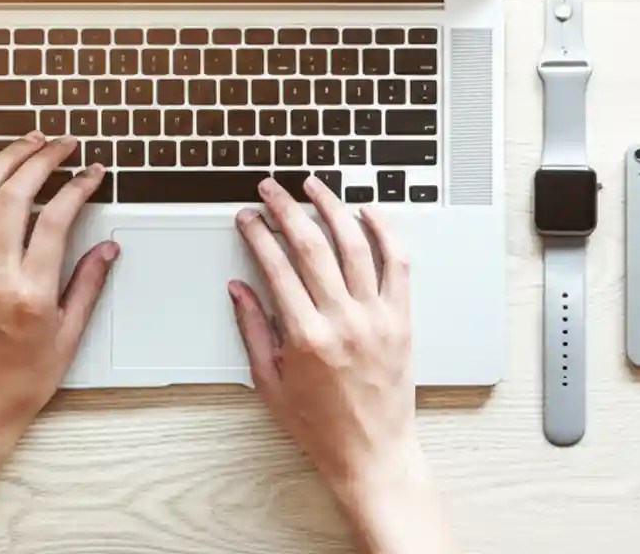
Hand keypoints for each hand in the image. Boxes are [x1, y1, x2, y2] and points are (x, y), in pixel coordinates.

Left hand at [0, 133, 117, 455]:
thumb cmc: (20, 382)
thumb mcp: (69, 337)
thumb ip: (88, 285)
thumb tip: (107, 250)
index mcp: (28, 293)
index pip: (54, 220)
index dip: (76, 187)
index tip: (92, 173)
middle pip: (13, 196)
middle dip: (40, 159)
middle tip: (62, 144)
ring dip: (2, 161)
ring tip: (27, 144)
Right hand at [230, 176, 450, 553]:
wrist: (372, 453)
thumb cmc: (321, 425)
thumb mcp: (270, 382)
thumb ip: (253, 330)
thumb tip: (238, 288)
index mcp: (306, 337)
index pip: (276, 267)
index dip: (258, 234)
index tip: (247, 217)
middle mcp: (343, 321)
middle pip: (312, 245)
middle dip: (286, 209)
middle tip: (270, 189)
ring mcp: (376, 316)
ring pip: (354, 244)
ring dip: (331, 207)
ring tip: (313, 186)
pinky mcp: (401, 318)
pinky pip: (397, 262)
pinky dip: (384, 230)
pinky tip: (367, 212)